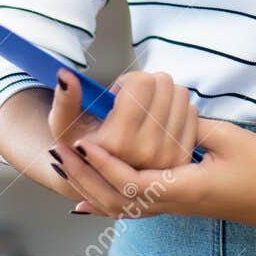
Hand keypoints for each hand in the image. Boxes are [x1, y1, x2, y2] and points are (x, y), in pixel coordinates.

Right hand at [40, 69, 197, 203]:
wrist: (101, 180)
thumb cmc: (80, 148)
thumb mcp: (64, 125)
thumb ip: (65, 99)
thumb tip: (66, 75)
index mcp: (117, 142)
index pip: (142, 82)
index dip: (128, 80)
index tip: (118, 94)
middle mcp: (146, 152)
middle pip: (164, 84)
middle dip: (146, 84)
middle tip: (131, 102)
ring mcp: (168, 157)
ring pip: (181, 94)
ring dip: (163, 95)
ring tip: (143, 112)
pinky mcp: (183, 157)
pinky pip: (192, 111)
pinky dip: (177, 108)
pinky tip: (159, 120)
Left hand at [56, 117, 255, 230]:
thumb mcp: (228, 138)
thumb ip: (191, 128)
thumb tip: (159, 117)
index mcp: (185, 189)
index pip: (132, 183)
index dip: (105, 164)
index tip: (85, 142)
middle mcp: (174, 204)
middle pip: (117, 202)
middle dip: (86, 177)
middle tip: (63, 153)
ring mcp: (176, 207)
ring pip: (122, 208)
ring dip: (92, 188)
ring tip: (70, 166)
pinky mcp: (180, 203)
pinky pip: (136, 205)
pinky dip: (109, 200)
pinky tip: (90, 198)